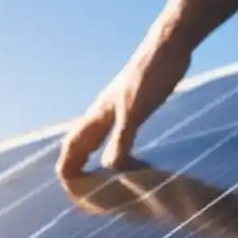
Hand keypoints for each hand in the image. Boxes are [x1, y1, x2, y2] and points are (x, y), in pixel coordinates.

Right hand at [56, 34, 190, 177]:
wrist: (169, 45)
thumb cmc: (150, 74)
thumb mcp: (135, 111)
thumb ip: (121, 139)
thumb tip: (110, 169)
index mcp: (98, 115)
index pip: (72, 147)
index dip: (68, 170)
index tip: (71, 191)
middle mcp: (103, 114)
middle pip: (80, 145)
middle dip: (76, 168)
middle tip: (80, 192)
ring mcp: (118, 110)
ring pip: (96, 139)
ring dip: (93, 160)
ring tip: (100, 180)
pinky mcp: (134, 107)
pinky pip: (116, 135)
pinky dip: (116, 151)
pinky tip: (128, 157)